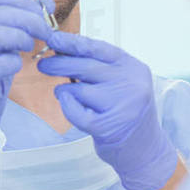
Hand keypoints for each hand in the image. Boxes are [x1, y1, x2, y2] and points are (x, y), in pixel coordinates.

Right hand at [0, 0, 54, 152]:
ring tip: (27, 48)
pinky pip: (5, 62)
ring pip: (3, 34)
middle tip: (46, 32)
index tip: (40, 12)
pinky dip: (16, 63)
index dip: (23, 1)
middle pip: (4, 13)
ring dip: (23, 40)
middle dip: (33, 21)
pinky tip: (13, 67)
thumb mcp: (2, 37)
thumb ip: (22, 17)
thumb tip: (48, 2)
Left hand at [37, 31, 177, 189]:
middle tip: (43, 64)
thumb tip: (63, 49)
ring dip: (64, 89)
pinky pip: (75, 111)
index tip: (54, 38)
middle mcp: (131, 84)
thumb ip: (99, 67)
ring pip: (78, 89)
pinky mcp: (108, 127)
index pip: (99, 48)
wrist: (146, 150)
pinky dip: (66, 106)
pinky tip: (68, 104)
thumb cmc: (127, 112)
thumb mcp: (122, 83)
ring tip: (64, 92)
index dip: (73, 42)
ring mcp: (121, 106)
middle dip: (59, 63)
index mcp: (133, 68)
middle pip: (86, 66)